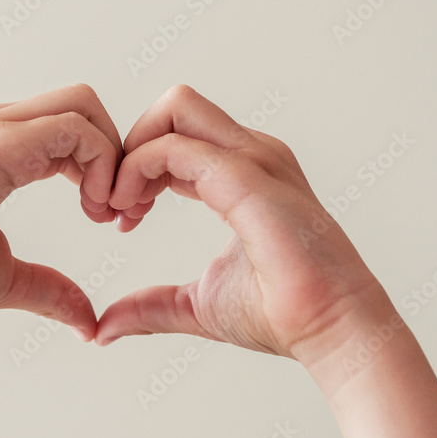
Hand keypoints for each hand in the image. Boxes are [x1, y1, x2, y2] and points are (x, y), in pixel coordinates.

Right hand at [0, 84, 123, 339]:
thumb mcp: (5, 277)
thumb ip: (49, 289)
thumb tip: (86, 320)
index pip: (69, 127)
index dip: (102, 167)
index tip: (110, 219)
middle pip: (81, 104)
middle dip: (114, 151)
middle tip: (117, 211)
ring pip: (81, 105)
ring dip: (110, 156)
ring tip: (105, 211)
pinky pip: (73, 129)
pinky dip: (100, 162)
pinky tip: (94, 206)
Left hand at [96, 85, 385, 361]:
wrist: (332, 330)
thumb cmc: (281, 315)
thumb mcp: (197, 304)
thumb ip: (151, 306)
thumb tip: (105, 328)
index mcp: (243, 174)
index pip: (176, 136)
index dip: (137, 167)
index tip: (120, 216)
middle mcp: (251, 154)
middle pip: (174, 107)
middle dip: (130, 143)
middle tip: (113, 201)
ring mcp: (254, 159)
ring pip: (175, 107)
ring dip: (132, 151)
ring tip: (120, 205)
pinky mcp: (247, 176)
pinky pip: (176, 146)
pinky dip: (139, 167)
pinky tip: (131, 208)